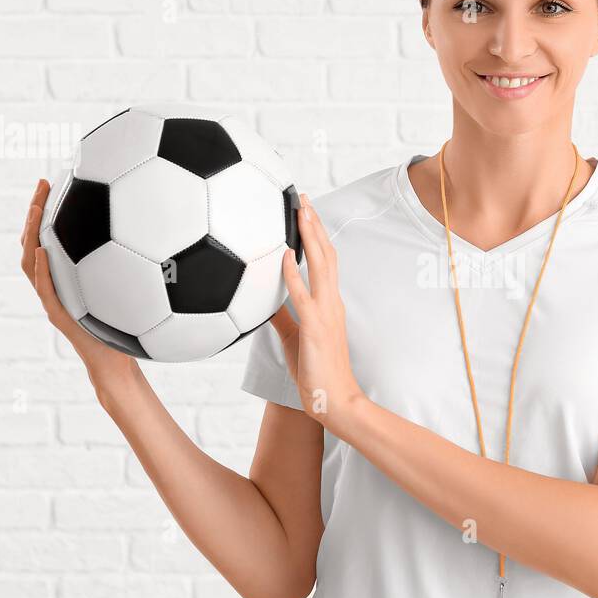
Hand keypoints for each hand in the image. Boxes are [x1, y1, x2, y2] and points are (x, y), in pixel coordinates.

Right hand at [20, 177, 139, 390]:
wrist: (118, 361)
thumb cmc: (128, 328)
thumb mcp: (130, 289)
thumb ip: (134, 263)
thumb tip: (163, 229)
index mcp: (67, 275)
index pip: (49, 237)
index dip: (47, 210)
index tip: (53, 180)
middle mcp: (56, 284)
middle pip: (33, 242)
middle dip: (34, 212)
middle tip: (41, 183)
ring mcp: (53, 299)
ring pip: (30, 263)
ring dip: (31, 234)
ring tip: (36, 209)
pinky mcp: (60, 316)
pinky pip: (45, 291)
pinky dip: (41, 270)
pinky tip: (44, 250)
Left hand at [269, 193, 363, 427]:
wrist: (334, 400)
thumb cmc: (316, 372)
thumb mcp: (295, 337)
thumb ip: (281, 315)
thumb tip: (262, 300)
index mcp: (328, 303)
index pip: (324, 261)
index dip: (316, 235)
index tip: (305, 211)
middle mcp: (331, 302)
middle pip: (326, 254)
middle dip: (315, 224)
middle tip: (303, 197)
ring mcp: (326, 313)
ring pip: (321, 266)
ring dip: (311, 237)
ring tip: (301, 211)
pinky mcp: (316, 327)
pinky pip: (303, 296)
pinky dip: (294, 274)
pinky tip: (285, 256)